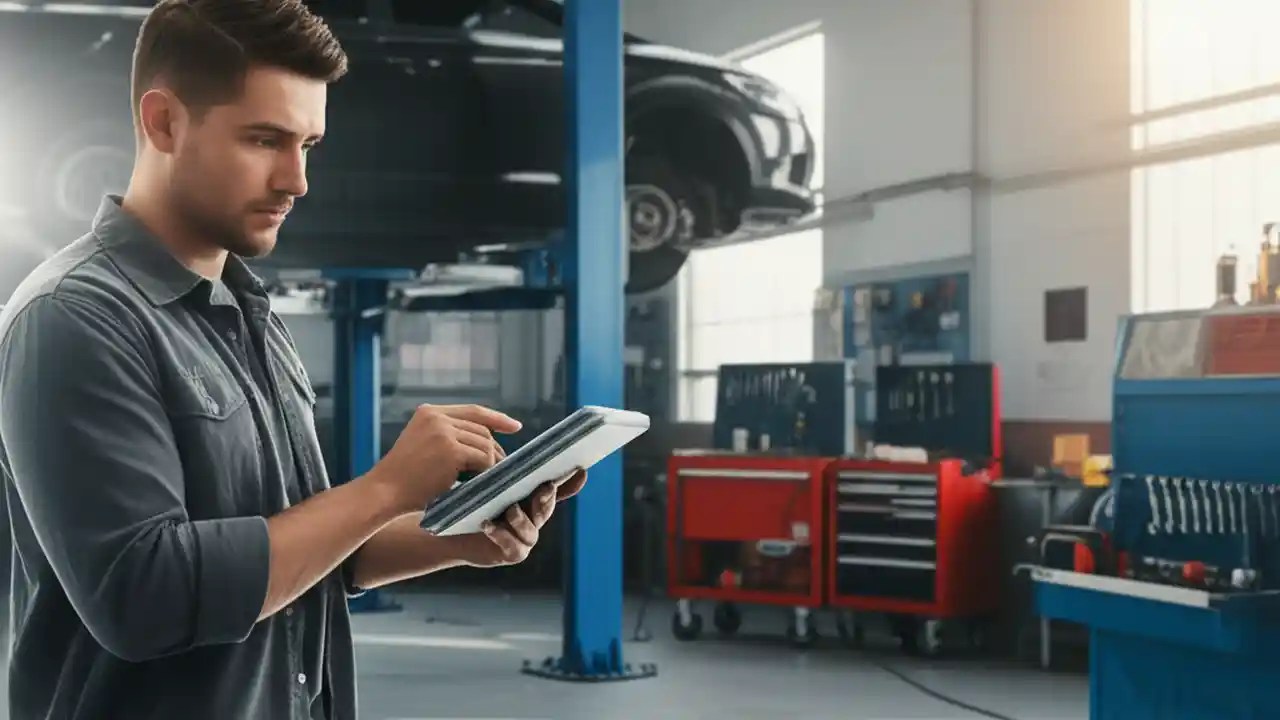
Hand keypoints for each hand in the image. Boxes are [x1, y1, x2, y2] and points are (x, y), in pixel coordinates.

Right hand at [366, 404, 520, 514]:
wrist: (384, 492)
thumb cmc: (405, 477)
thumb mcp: (424, 445)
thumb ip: (448, 436)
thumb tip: (489, 441)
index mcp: (428, 412)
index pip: (473, 411)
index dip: (496, 418)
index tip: (515, 426)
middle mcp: (436, 417)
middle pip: (482, 429)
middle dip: (493, 448)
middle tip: (499, 468)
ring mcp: (443, 432)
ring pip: (485, 443)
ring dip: (489, 462)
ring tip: (485, 478)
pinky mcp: (450, 450)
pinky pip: (482, 458)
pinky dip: (485, 470)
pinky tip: (478, 481)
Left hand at [455, 469, 585, 566]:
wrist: (450, 532)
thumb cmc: (469, 502)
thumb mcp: (486, 482)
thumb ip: (503, 467)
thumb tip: (510, 430)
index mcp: (531, 499)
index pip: (557, 489)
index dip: (571, 481)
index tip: (581, 468)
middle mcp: (533, 518)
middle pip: (546, 507)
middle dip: (547, 497)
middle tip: (546, 486)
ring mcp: (525, 538)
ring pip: (531, 529)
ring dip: (520, 518)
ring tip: (508, 509)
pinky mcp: (512, 553)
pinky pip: (513, 545)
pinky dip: (502, 535)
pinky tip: (488, 525)